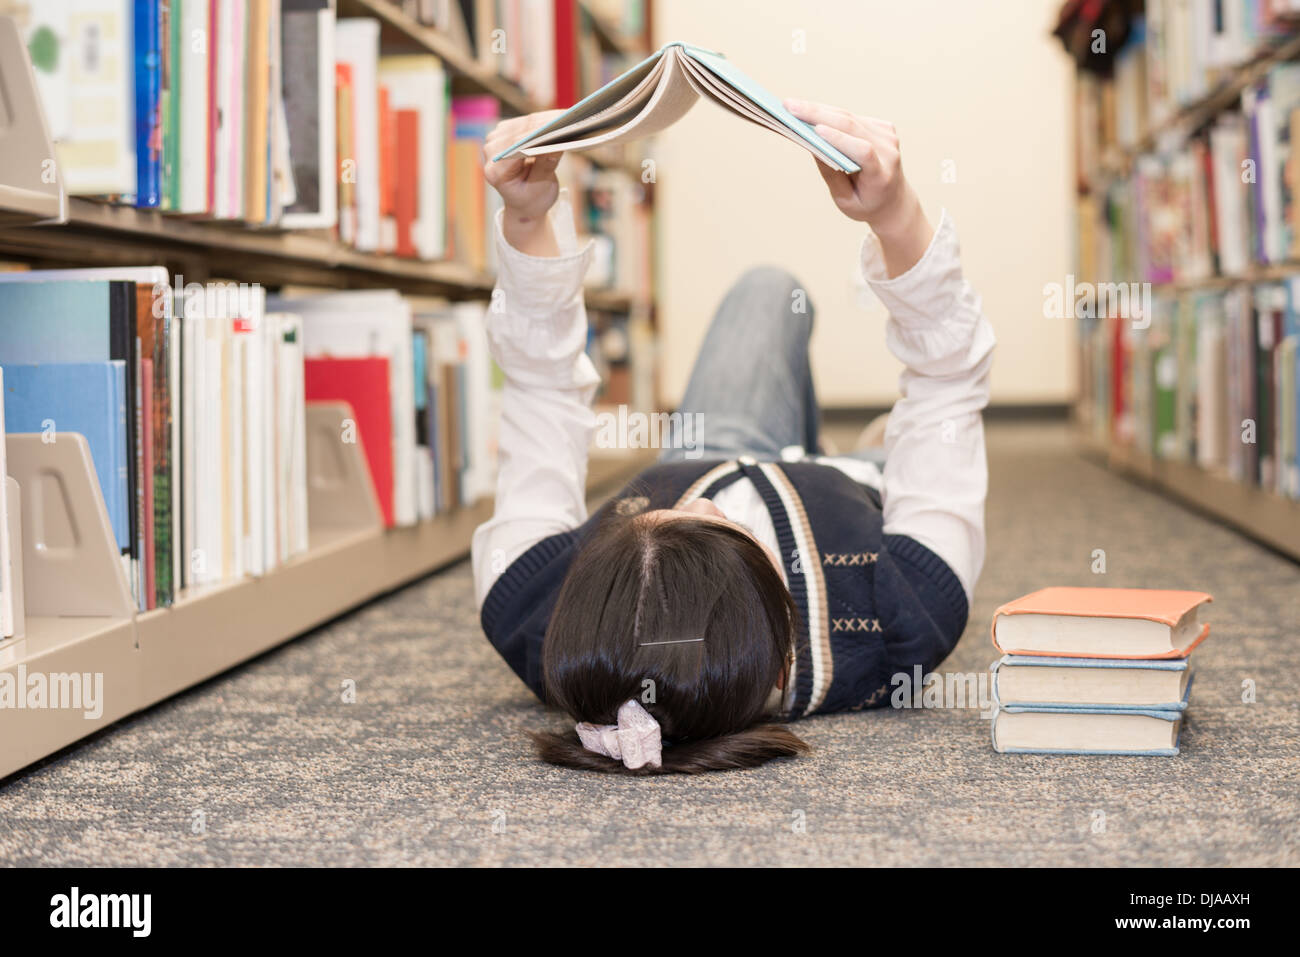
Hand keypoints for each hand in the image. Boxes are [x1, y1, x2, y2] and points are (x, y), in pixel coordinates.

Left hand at [484, 110, 565, 255]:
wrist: (524, 201)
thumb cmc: (532, 199)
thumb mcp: (542, 188)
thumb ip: (546, 166)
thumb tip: (556, 145)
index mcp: (496, 172)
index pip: (515, 146)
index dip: (536, 134)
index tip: (557, 128)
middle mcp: (491, 153)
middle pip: (519, 132)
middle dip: (544, 125)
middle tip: (567, 119)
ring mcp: (495, 140)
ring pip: (523, 123)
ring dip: (545, 120)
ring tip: (567, 118)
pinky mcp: (504, 132)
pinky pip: (525, 122)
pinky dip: (542, 121)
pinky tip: (558, 120)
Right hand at [784, 99, 931, 275]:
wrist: (893, 200)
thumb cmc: (865, 204)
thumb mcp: (845, 201)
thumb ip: (832, 175)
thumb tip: (813, 145)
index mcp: (881, 176)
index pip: (862, 151)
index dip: (840, 139)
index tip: (816, 130)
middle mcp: (889, 152)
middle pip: (853, 126)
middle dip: (818, 116)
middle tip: (790, 107)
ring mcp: (888, 137)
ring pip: (850, 117)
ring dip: (820, 110)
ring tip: (793, 106)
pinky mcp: (884, 127)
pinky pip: (854, 117)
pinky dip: (832, 114)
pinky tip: (812, 111)